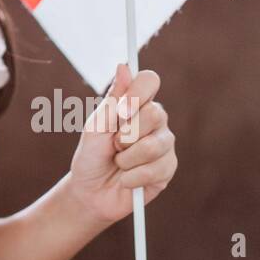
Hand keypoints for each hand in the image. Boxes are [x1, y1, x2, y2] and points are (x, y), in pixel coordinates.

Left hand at [64, 63, 177, 225]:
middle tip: (113, 145)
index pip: (150, 80)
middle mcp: (155, 120)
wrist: (91, 192)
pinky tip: (126, 180)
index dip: (138, 93)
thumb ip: (112, 99)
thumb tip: (123, 66)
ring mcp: (164, 144)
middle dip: (125, 134)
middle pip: (155, 113)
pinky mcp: (168, 169)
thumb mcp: (95, 126)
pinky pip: (155, 169)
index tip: (120, 111)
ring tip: (118, 163)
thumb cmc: (91, 155)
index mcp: (136, 104)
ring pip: (153, 145)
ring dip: (126, 159)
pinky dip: (132, 177)